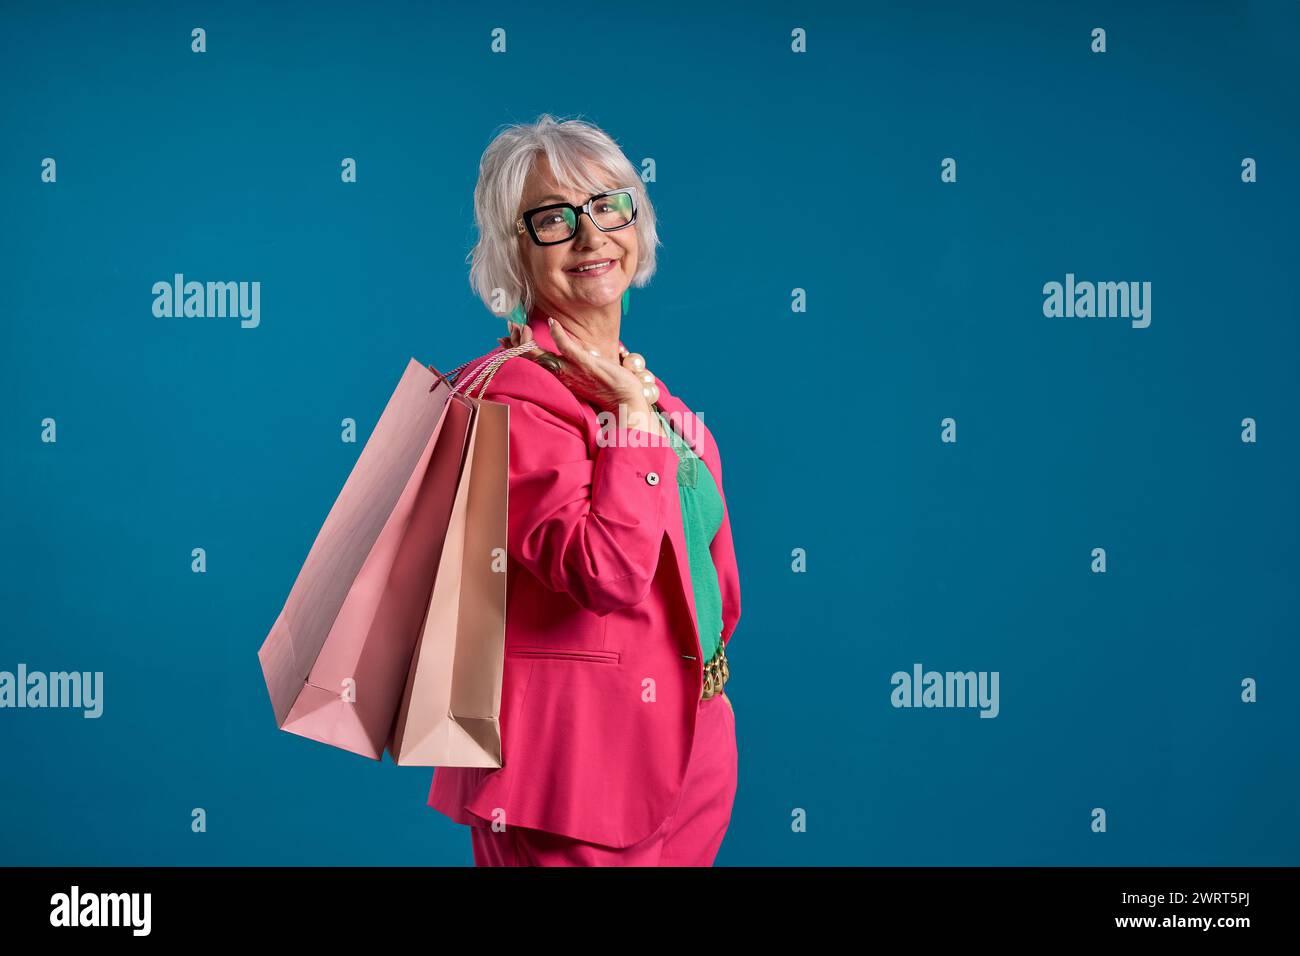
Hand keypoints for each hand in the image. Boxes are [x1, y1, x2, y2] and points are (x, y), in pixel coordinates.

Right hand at [516, 318, 663, 434]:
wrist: (626, 403)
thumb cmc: (608, 389)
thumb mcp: (585, 375)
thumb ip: (574, 363)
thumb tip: (569, 349)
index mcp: (561, 377)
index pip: (533, 361)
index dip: (518, 349)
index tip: (508, 337)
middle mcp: (562, 375)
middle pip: (530, 358)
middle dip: (516, 342)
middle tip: (509, 327)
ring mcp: (572, 371)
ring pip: (541, 355)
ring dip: (528, 339)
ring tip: (521, 326)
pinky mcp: (586, 365)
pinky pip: (567, 349)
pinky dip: (559, 335)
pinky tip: (553, 323)